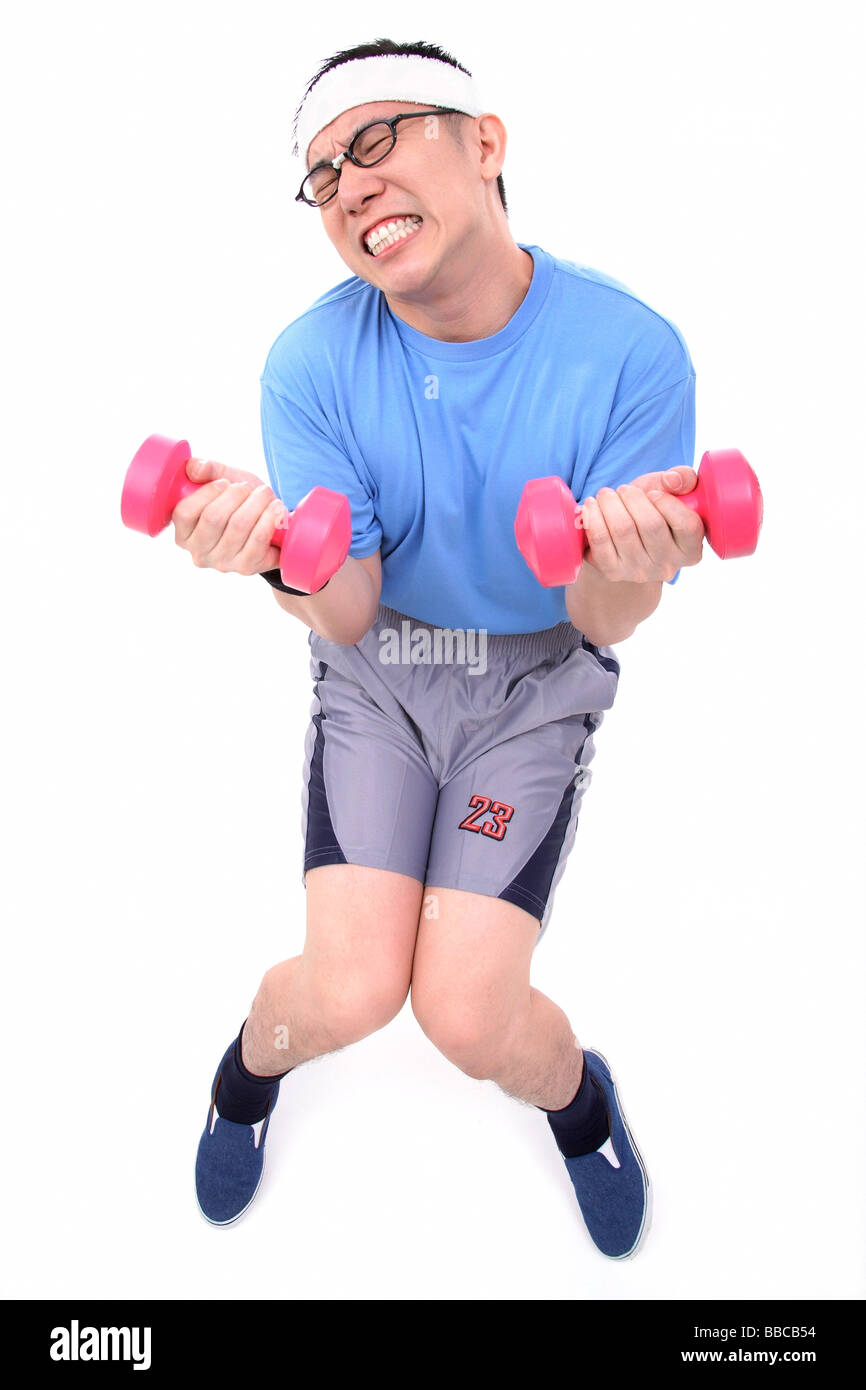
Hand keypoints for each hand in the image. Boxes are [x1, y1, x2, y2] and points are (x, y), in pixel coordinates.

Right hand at [172, 456, 287, 575]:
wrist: (270, 526)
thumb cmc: (241, 503)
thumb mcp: (223, 479)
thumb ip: (206, 469)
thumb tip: (195, 468)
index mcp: (184, 534)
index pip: (184, 513)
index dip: (206, 493)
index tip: (224, 482)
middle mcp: (199, 553)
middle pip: (213, 518)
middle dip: (235, 494)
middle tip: (247, 487)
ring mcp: (223, 563)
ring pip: (238, 526)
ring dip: (255, 502)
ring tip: (264, 493)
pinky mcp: (247, 567)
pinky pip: (258, 539)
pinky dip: (269, 518)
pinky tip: (275, 508)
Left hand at [578, 466, 704, 582]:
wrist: (623, 537)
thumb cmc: (653, 510)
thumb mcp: (673, 491)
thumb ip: (685, 478)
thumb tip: (672, 480)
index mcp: (691, 549)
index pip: (687, 525)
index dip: (667, 503)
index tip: (653, 493)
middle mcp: (668, 566)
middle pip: (650, 524)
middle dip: (632, 497)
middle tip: (623, 490)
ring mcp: (639, 572)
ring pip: (622, 529)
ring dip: (609, 503)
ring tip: (606, 495)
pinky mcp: (612, 572)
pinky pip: (600, 540)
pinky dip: (593, 517)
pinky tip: (591, 506)